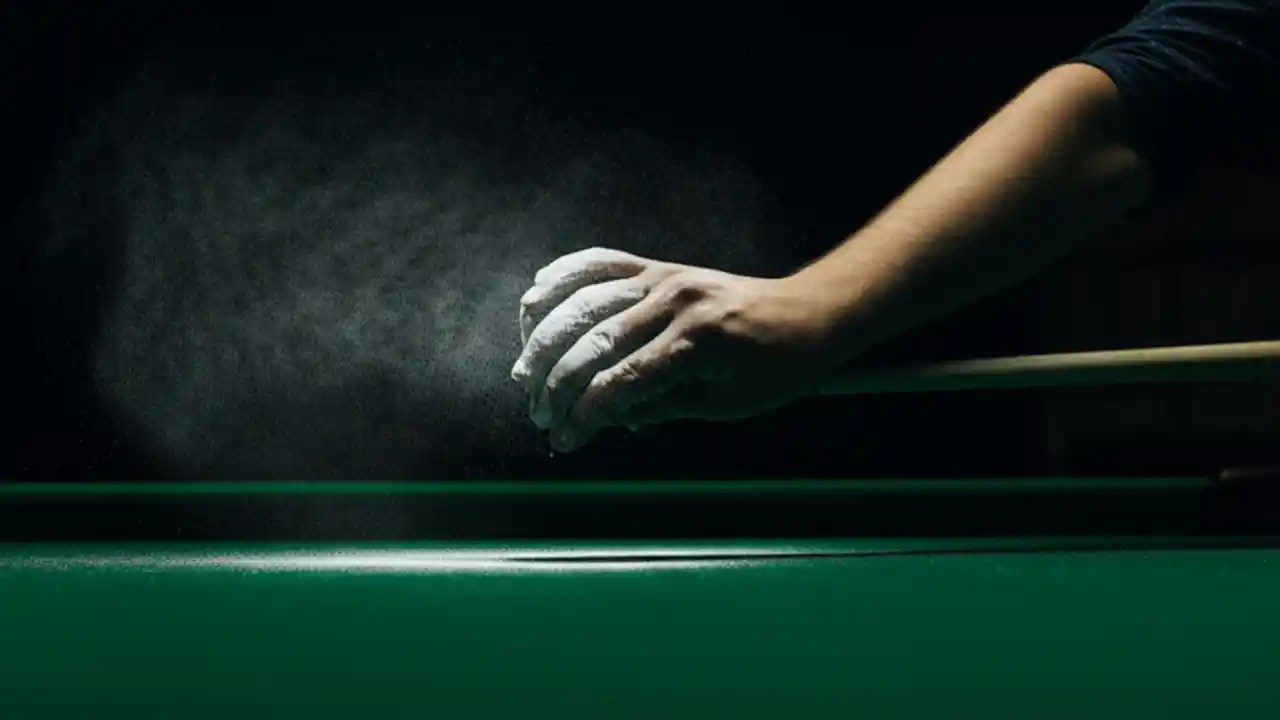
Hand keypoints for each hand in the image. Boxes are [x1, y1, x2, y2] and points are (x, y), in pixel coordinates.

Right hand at [511, 247, 846, 451]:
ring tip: (525, 374)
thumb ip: (660, 407)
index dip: (585, 415)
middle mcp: (676, 302)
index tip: (564, 440)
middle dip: (557, 385)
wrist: (807, 314)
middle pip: (593, 343)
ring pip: (583, 302)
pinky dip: (561, 278)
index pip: (621, 382)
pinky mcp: (657, 265)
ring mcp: (664, 277)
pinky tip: (533, 302)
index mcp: (698, 343)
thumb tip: (601, 417)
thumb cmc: (773, 369)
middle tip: (540, 415)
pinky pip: (597, 263)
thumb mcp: (724, 405)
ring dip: (544, 340)